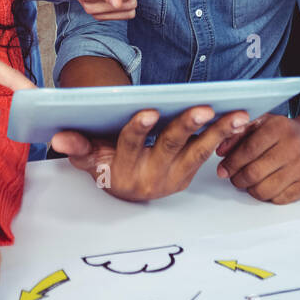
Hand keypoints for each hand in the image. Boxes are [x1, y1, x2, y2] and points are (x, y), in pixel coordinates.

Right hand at [50, 105, 249, 201]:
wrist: (124, 191)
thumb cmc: (105, 165)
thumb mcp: (88, 159)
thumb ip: (76, 148)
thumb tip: (58, 137)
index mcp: (122, 171)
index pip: (130, 145)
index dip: (138, 129)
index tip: (149, 111)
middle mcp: (150, 177)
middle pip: (170, 146)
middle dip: (187, 126)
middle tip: (203, 108)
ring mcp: (172, 178)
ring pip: (197, 152)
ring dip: (219, 132)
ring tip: (237, 114)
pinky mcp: (188, 176)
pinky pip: (208, 154)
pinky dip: (225, 137)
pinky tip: (241, 121)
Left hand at [215, 113, 299, 203]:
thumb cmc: (282, 132)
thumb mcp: (259, 124)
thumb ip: (236, 135)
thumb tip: (220, 152)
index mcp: (279, 127)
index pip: (248, 150)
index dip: (231, 163)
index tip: (223, 170)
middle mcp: (295, 146)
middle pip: (255, 173)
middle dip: (238, 179)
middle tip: (234, 178)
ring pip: (265, 190)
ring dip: (251, 189)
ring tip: (249, 182)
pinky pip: (279, 199)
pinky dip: (268, 196)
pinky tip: (266, 185)